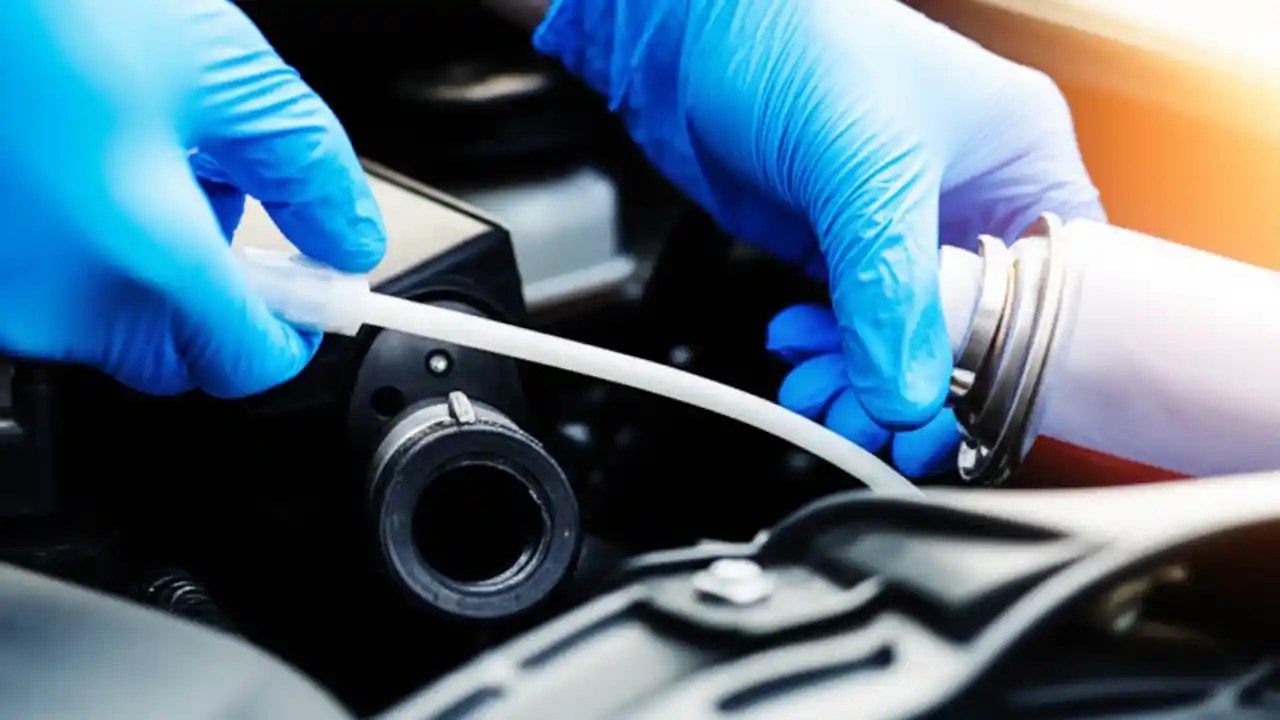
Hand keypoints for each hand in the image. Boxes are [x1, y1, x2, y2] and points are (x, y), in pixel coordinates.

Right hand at [0, 0, 383, 396]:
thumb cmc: (49, 5)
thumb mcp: (219, 67)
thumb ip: (305, 167)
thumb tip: (349, 235)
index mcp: (138, 260)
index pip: (245, 361)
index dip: (295, 327)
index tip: (313, 289)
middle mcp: (51, 298)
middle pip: (173, 349)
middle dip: (218, 288)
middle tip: (226, 191)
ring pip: (109, 315)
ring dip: (153, 257)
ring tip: (148, 145)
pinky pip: (48, 279)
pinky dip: (87, 239)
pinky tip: (89, 155)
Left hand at [532, 0, 1102, 474]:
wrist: (681, 35)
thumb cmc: (791, 38)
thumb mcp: (864, 165)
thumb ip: (889, 284)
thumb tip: (904, 392)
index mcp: (1017, 156)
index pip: (1056, 284)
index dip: (1024, 358)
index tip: (978, 414)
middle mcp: (966, 194)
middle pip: (977, 328)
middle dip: (926, 385)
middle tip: (886, 427)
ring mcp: (899, 224)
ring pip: (908, 336)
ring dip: (865, 380)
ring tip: (824, 397)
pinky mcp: (838, 243)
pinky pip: (851, 324)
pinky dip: (828, 354)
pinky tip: (801, 355)